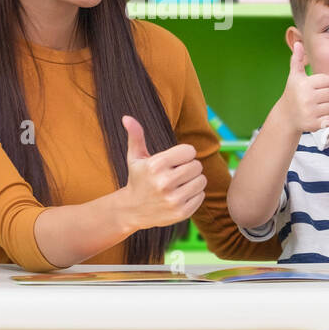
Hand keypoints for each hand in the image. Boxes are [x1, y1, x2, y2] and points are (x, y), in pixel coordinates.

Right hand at [116, 116, 206, 231]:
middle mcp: (164, 182)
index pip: (189, 151)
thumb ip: (135, 135)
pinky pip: (201, 196)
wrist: (132, 210)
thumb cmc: (137, 178)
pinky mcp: (181, 212)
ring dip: (194, 180)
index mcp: (155, 165)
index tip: (175, 160)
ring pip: (201, 180)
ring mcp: (174, 199)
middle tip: (178, 173)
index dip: (184, 154)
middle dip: (189, 167)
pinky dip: (194, 194)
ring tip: (180, 183)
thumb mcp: (134, 157)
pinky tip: (181, 195)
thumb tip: (127, 117)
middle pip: (197, 166)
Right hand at [281, 42, 328, 131]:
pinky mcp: (314, 124)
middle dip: (325, 96)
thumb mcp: (294, 76)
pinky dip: (325, 119)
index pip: (328, 81)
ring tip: (314, 106)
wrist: (286, 117)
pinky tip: (315, 116)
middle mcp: (307, 98)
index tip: (313, 87)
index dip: (322, 84)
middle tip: (314, 98)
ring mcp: (311, 112)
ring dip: (326, 107)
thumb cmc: (293, 93)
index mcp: (304, 85)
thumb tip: (298, 44)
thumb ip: (297, 59)